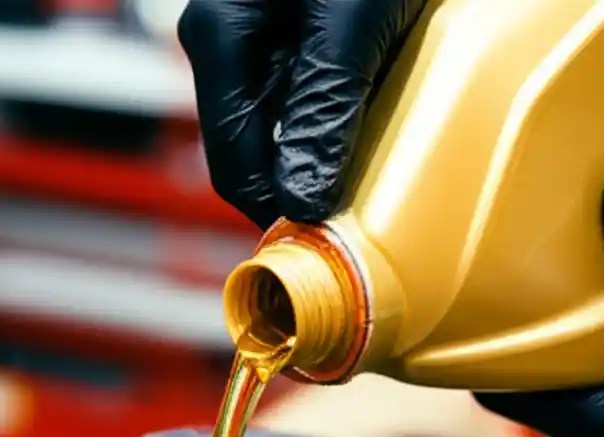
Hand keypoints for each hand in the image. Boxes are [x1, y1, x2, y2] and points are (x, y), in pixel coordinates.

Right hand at [178, 0, 425, 227]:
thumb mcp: (350, 22)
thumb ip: (324, 104)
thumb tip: (303, 198)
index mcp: (219, 36)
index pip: (232, 163)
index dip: (275, 213)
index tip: (324, 246)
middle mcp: (230, 41)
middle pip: (256, 151)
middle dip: (304, 189)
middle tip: (360, 224)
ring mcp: (261, 36)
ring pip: (285, 128)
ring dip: (329, 159)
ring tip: (379, 184)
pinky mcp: (299, 32)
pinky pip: (312, 97)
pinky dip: (344, 123)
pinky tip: (384, 135)